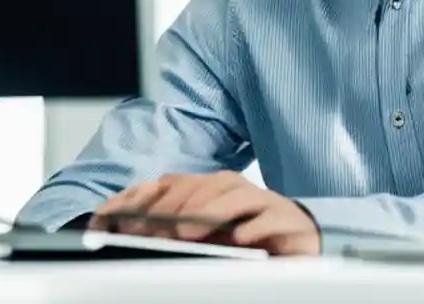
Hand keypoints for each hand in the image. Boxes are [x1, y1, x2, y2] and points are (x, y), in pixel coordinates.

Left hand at [87, 171, 321, 255]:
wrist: (298, 238)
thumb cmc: (246, 236)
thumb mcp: (206, 233)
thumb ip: (177, 228)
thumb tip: (134, 231)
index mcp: (210, 188)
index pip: (175, 183)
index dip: (149, 198)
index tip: (125, 221)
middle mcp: (233, 188)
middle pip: (202, 185)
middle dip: (174, 206)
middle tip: (154, 229)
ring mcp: (260, 200)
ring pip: (233, 194)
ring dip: (208, 211)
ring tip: (186, 232)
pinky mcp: (285, 217)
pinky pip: (267, 218)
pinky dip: (252, 227)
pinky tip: (238, 240)